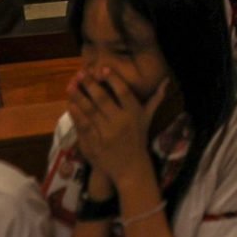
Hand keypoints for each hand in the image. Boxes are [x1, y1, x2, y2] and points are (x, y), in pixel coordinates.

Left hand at [65, 67, 153, 185]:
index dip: (113, 80)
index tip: (103, 68)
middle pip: (103, 99)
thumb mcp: (148, 118)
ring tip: (71, 85)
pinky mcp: (94, 144)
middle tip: (81, 73)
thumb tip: (166, 80)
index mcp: (133, 114)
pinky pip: (82, 125)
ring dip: (79, 97)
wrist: (130, 168)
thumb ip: (155, 98)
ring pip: (89, 111)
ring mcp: (105, 134)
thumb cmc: (138, 139)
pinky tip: (70, 103)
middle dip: (90, 85)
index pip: (123, 92)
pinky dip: (75, 114)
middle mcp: (120, 123)